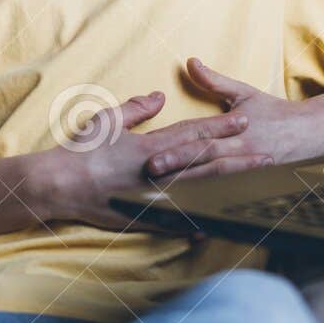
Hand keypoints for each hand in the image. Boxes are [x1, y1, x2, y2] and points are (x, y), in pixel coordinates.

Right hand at [33, 90, 275, 228]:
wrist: (56, 185)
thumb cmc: (80, 150)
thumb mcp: (107, 119)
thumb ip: (136, 108)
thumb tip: (158, 95)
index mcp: (150, 147)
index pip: (193, 134)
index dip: (220, 128)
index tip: (244, 122)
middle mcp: (157, 172)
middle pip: (205, 164)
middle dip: (238, 159)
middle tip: (267, 156)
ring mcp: (152, 197)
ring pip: (197, 192)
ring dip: (226, 189)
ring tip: (253, 188)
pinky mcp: (141, 217)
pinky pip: (173, 223)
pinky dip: (193, 224)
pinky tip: (213, 227)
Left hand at [142, 58, 323, 182]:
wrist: (310, 132)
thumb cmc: (273, 110)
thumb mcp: (244, 92)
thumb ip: (214, 81)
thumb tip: (190, 61)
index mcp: (236, 127)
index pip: (202, 135)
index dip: (177, 143)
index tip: (152, 151)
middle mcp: (240, 149)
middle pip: (204, 158)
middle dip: (177, 164)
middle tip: (151, 169)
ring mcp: (244, 166)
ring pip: (210, 176)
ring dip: (185, 181)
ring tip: (161, 187)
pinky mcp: (248, 179)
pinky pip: (221, 187)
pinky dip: (203, 193)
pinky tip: (184, 200)